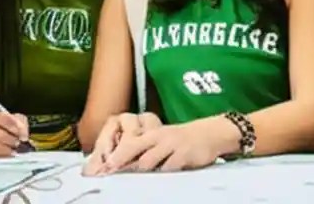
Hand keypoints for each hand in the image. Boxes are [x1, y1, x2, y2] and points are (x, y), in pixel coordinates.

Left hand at [88, 115, 228, 174]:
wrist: (210, 133)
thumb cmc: (182, 140)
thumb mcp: (162, 140)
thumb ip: (145, 150)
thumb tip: (125, 164)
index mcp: (151, 133)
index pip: (129, 143)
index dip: (115, 155)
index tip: (104, 167)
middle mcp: (159, 137)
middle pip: (133, 149)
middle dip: (121, 162)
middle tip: (110, 173)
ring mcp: (171, 145)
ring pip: (148, 160)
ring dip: (137, 170)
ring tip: (128, 180)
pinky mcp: (183, 154)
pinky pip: (168, 167)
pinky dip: (160, 174)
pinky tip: (155, 180)